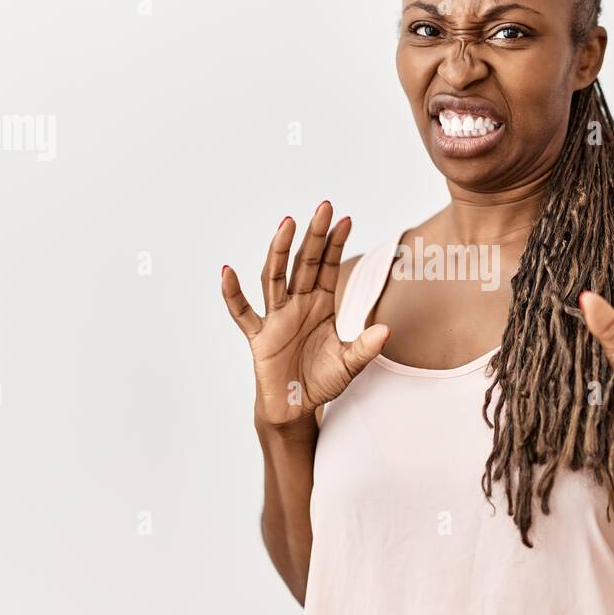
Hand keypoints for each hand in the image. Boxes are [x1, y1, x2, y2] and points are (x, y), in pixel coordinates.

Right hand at [221, 201, 389, 428]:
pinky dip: (233, 293)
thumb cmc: (321, 381)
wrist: (296, 407)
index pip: (328, 268)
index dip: (336, 244)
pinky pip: (242, 312)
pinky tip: (227, 272)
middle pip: (304, 263)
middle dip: (314, 236)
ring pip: (275, 278)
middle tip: (323, 207)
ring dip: (280, 251)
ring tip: (286, 224)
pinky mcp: (259, 337)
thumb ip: (365, 348)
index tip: (346, 219)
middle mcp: (298, 304)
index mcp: (321, 305)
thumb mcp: (349, 364)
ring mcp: (276, 318)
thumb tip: (386, 330)